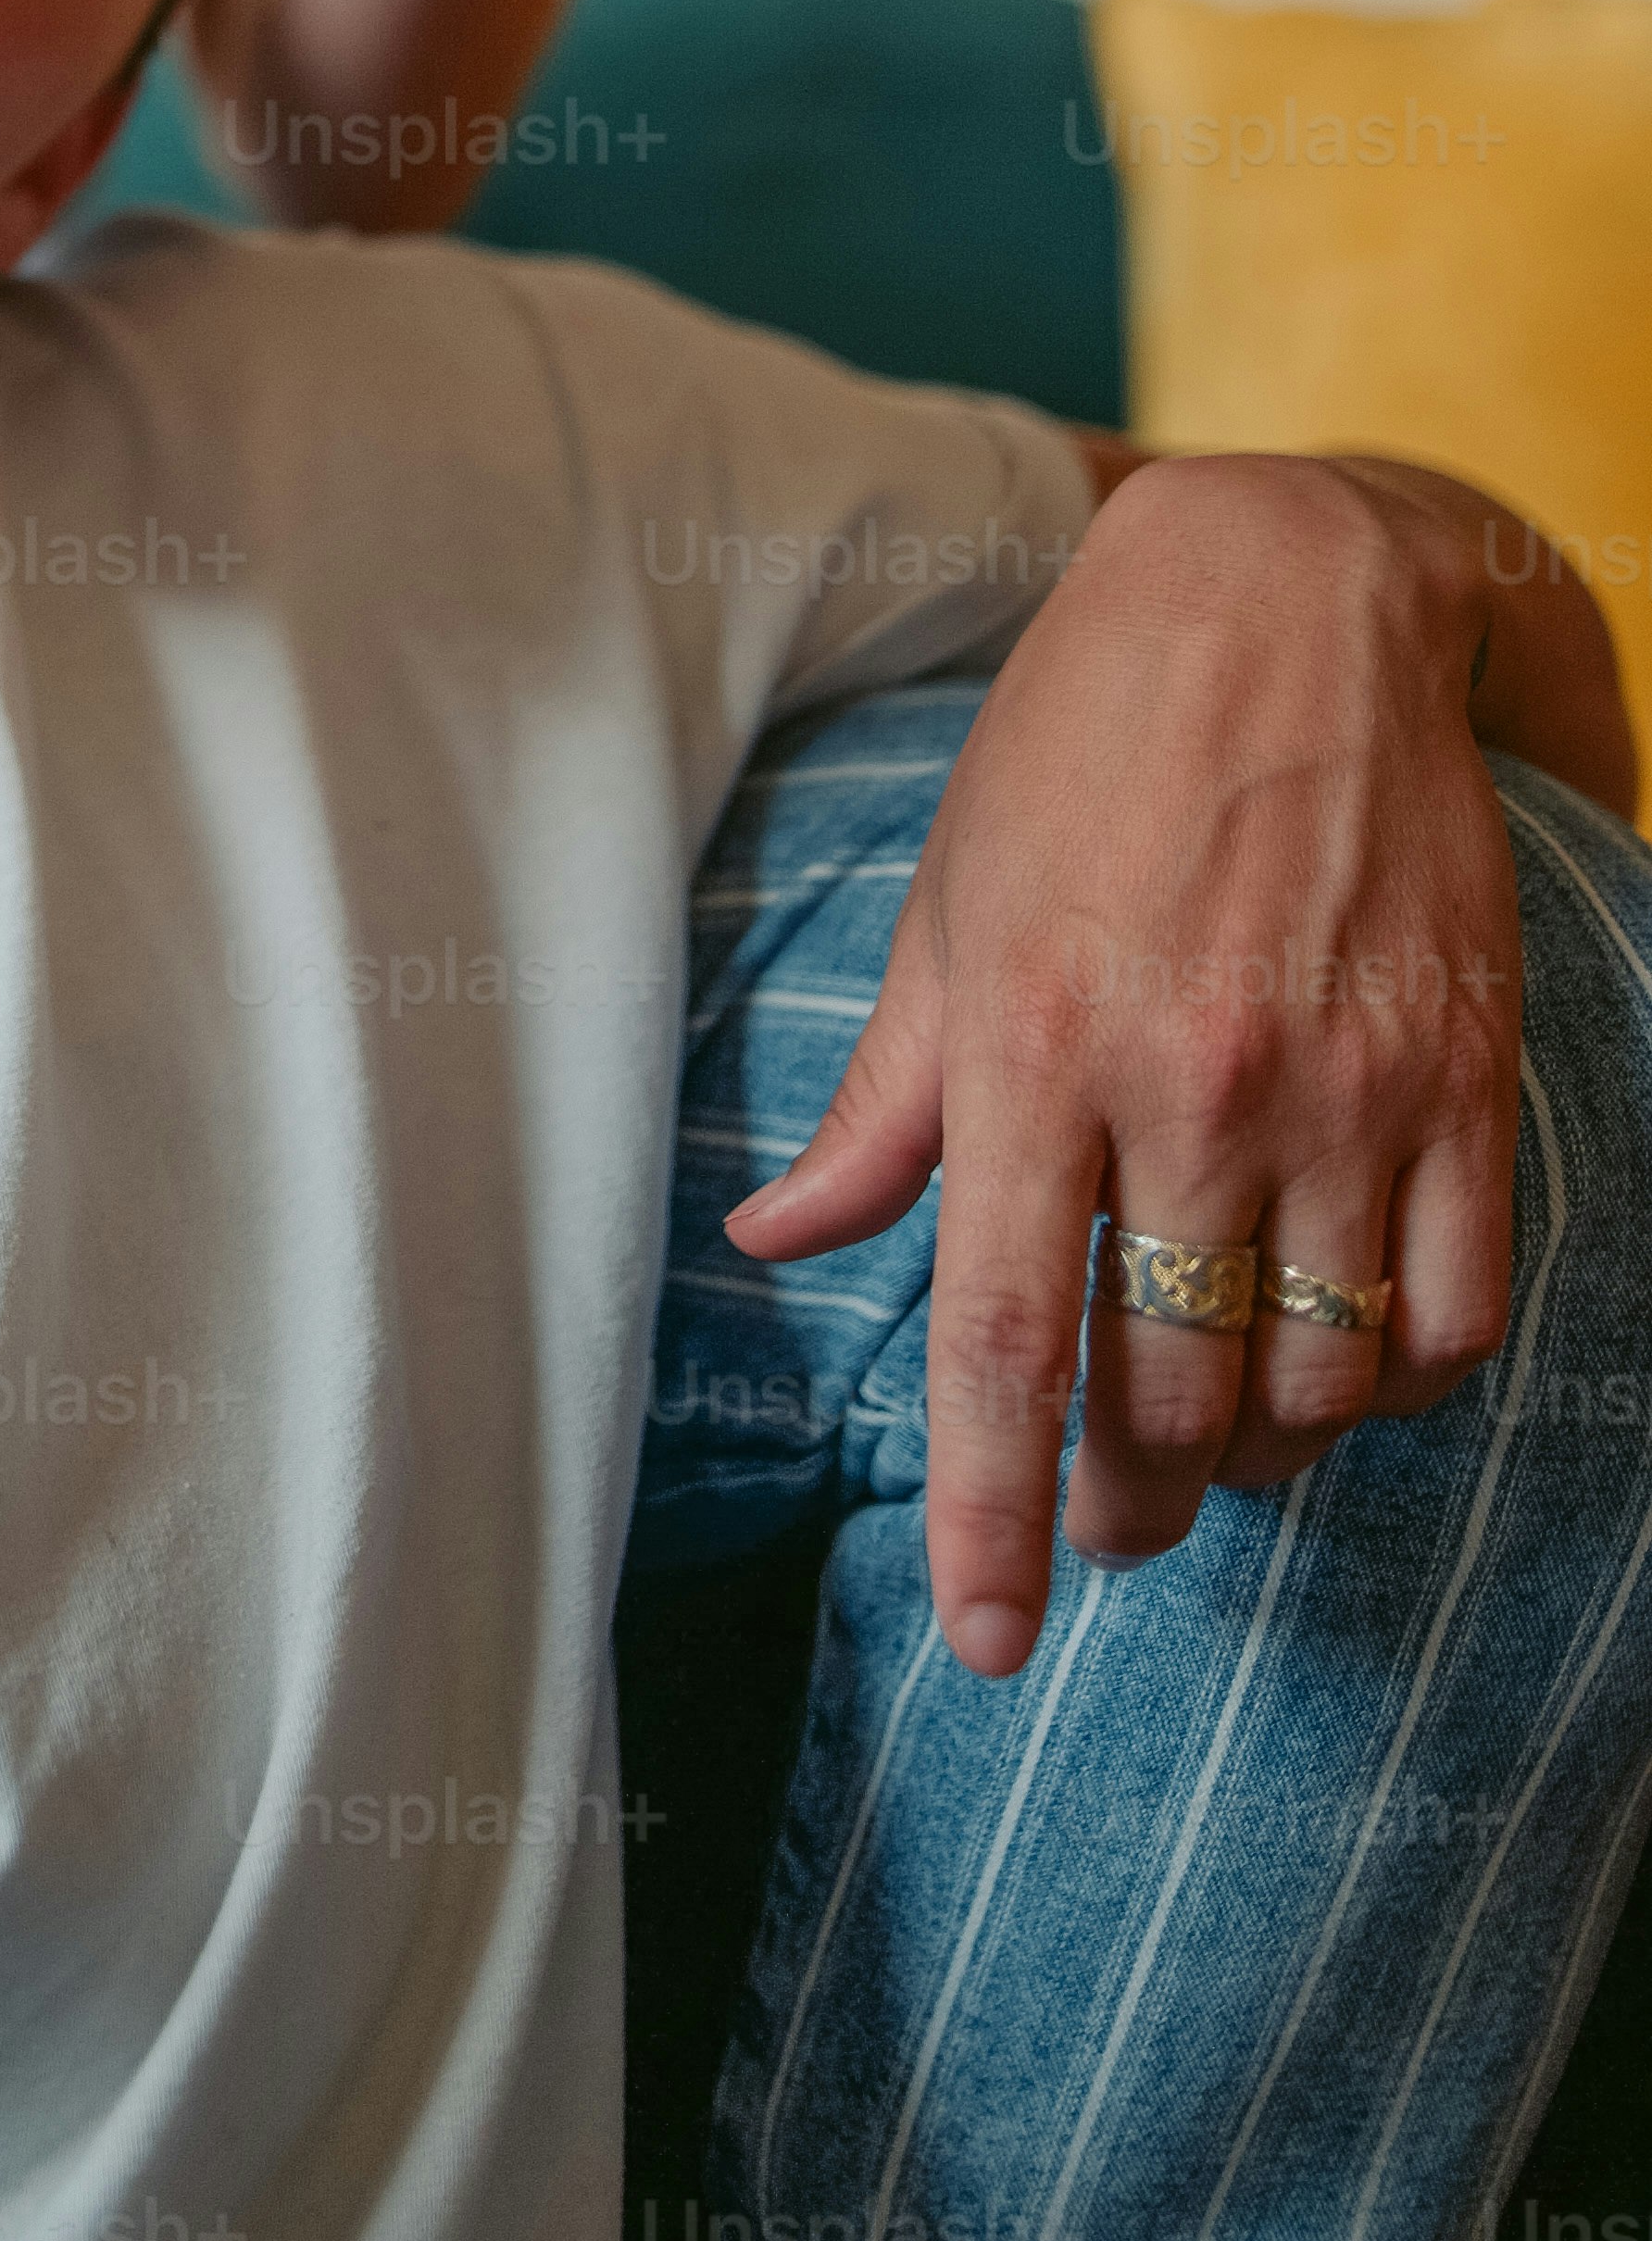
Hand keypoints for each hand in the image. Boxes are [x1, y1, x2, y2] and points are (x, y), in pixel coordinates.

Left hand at [730, 457, 1523, 1675]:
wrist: (1293, 601)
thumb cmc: (1081, 751)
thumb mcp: (949, 911)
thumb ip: (882, 1107)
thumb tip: (773, 1246)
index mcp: (1035, 1045)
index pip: (1000, 1343)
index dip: (991, 1517)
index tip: (989, 1639)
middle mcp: (1194, 1083)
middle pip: (1167, 1392)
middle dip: (1130, 1499)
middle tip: (1112, 1514)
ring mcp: (1348, 1084)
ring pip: (1316, 1378)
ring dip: (1260, 1453)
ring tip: (1216, 1438)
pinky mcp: (1466, 1071)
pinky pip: (1453, 1310)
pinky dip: (1400, 1383)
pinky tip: (1345, 1361)